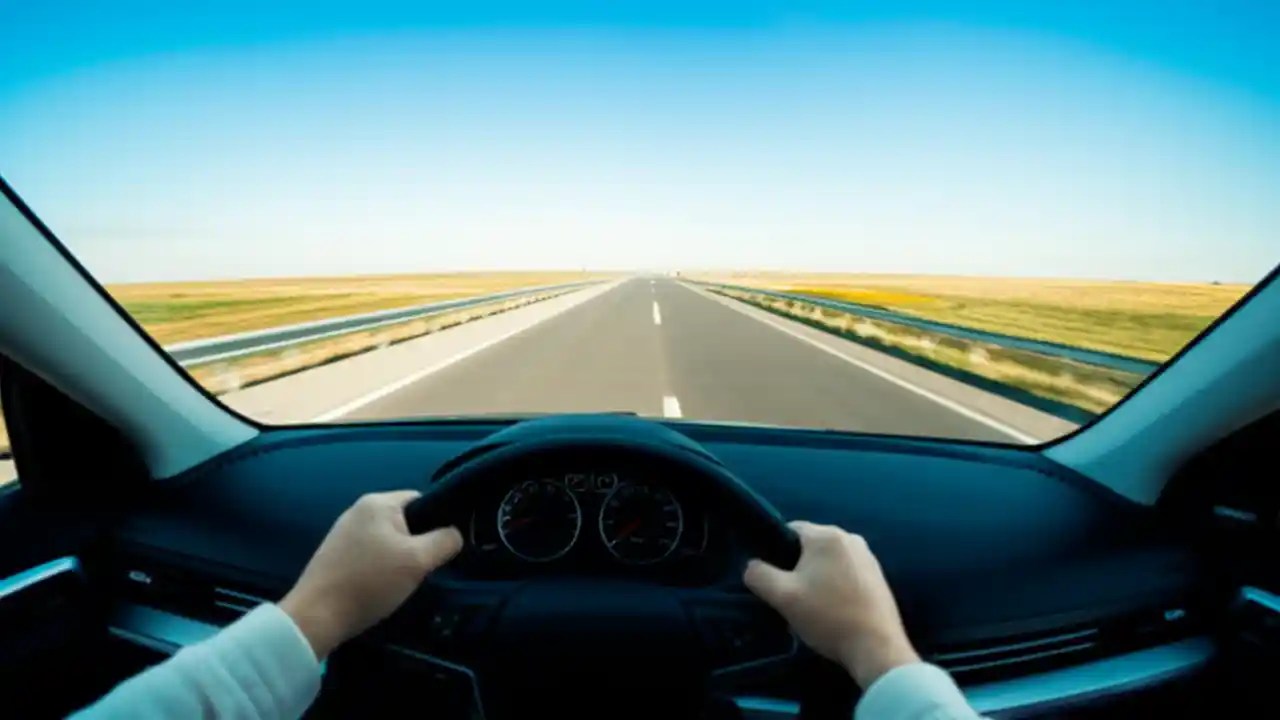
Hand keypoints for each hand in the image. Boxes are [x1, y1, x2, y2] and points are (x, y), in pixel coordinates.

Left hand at [280, 491, 462, 657]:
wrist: (317, 616)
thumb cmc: (370, 582)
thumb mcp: (418, 561)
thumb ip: (445, 541)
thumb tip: (455, 534)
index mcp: (378, 502)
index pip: (421, 500)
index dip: (437, 522)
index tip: (441, 549)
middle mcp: (358, 509)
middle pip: (404, 521)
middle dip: (417, 543)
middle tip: (423, 569)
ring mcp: (342, 532)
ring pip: (387, 539)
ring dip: (398, 558)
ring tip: (401, 581)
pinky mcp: (334, 554)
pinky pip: (369, 553)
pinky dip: (379, 567)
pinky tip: (379, 587)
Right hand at [743, 521, 919, 687]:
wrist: (876, 648)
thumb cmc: (828, 617)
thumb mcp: (783, 597)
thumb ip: (759, 575)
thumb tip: (752, 565)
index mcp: (827, 535)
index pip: (789, 530)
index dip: (775, 552)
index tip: (773, 578)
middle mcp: (851, 538)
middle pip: (810, 546)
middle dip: (797, 567)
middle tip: (791, 596)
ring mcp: (868, 557)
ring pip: (828, 562)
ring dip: (817, 578)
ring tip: (813, 607)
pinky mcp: (878, 577)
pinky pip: (846, 573)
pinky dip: (836, 587)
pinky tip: (834, 610)